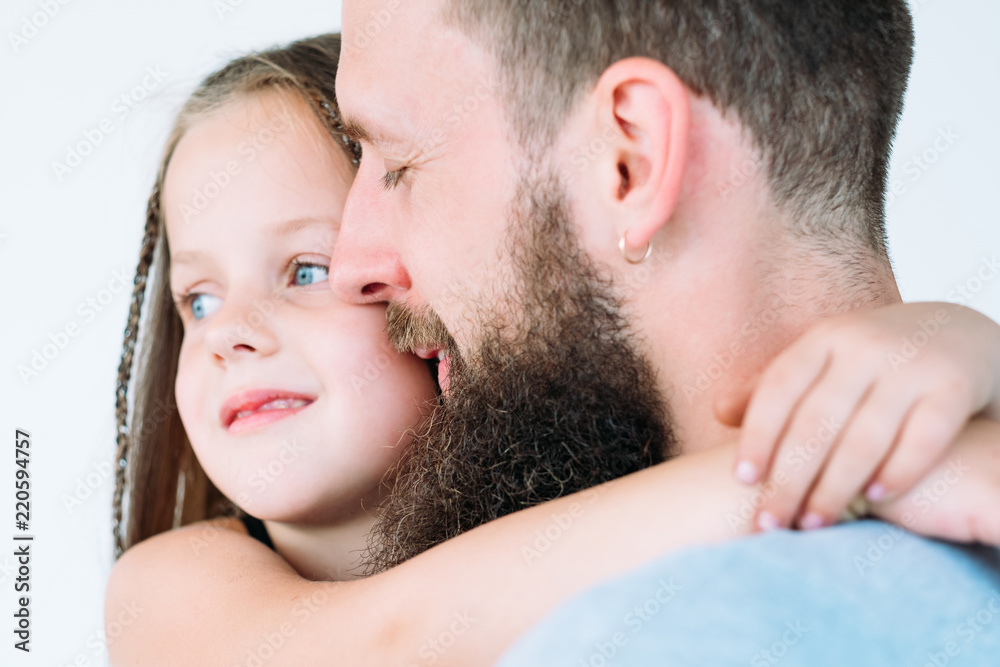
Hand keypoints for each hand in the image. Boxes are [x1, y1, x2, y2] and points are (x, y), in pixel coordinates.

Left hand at [715, 302, 999, 531]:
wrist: (958, 333)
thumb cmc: (871, 362)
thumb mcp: (823, 361)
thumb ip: (774, 388)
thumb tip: (719, 412)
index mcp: (823, 340)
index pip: (779, 389)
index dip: (759, 435)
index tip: (743, 480)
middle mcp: (863, 347)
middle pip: (816, 421)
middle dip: (789, 478)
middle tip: (771, 523)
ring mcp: (910, 365)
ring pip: (864, 436)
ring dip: (835, 486)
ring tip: (813, 524)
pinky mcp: (953, 386)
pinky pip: (924, 437)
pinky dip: (898, 470)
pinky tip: (876, 499)